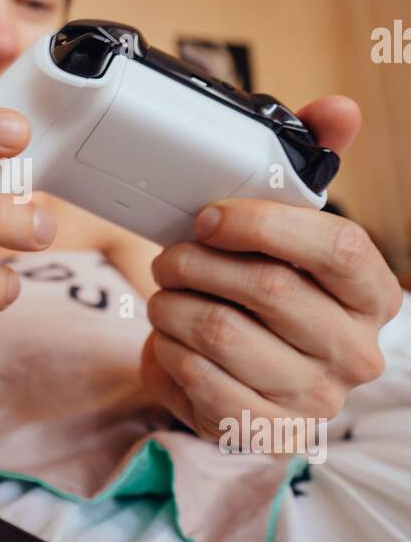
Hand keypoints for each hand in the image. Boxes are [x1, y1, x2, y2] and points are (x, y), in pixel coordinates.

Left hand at [140, 96, 403, 445]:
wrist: (250, 385)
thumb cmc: (271, 294)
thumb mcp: (292, 234)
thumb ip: (314, 164)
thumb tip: (339, 108)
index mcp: (375, 295)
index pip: (337, 247)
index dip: (263, 224)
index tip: (208, 217)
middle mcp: (357, 353)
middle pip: (268, 288)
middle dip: (198, 263)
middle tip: (169, 257)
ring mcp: (315, 400)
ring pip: (222, 333)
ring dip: (173, 306)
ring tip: (164, 296)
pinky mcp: (265, 433)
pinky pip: (199, 381)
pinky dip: (169, 352)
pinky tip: (170, 341)